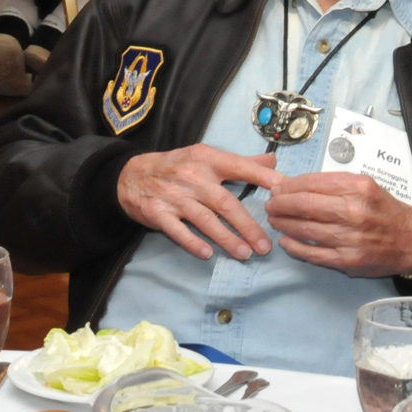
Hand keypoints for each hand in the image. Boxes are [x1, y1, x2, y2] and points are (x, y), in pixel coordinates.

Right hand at [117, 145, 281, 260]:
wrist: (129, 176)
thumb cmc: (175, 167)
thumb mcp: (204, 157)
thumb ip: (240, 162)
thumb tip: (273, 161)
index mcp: (206, 159)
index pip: (238, 167)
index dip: (261, 177)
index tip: (282, 190)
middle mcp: (191, 176)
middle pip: (225, 203)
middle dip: (248, 226)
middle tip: (265, 246)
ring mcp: (173, 195)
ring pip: (205, 220)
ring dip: (227, 239)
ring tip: (245, 254)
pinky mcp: (157, 212)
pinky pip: (178, 231)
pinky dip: (193, 243)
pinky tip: (208, 254)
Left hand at [265, 172, 411, 277]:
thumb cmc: (384, 209)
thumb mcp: (365, 185)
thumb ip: (333, 184)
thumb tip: (294, 185)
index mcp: (358, 188)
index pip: (313, 183)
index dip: (289, 185)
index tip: (277, 187)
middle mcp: (354, 212)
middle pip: (305, 205)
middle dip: (281, 204)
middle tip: (270, 204)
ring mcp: (350, 238)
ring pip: (306, 229)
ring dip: (284, 224)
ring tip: (274, 220)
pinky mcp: (348, 260)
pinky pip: (314, 253)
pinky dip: (295, 247)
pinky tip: (286, 241)